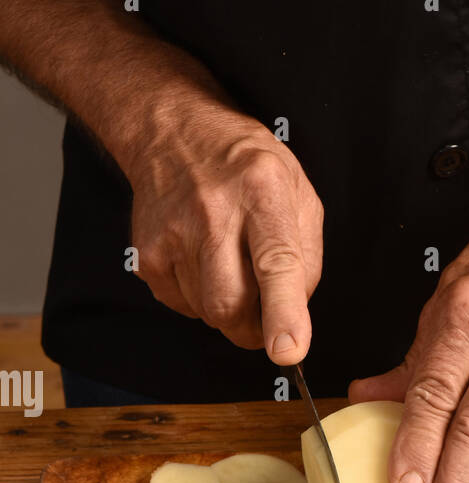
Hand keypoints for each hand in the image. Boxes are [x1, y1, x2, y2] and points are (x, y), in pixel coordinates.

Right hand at [128, 107, 323, 361]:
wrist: (174, 132)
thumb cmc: (247, 168)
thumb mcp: (298, 193)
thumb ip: (307, 257)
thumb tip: (296, 316)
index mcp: (264, 193)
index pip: (276, 262)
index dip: (283, 313)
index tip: (288, 351)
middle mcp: (214, 212)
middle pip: (232, 306)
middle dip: (254, 328)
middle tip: (264, 312)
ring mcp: (173, 234)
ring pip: (207, 313)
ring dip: (227, 309)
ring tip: (230, 264)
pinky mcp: (147, 254)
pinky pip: (181, 306)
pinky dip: (199, 300)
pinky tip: (203, 263)